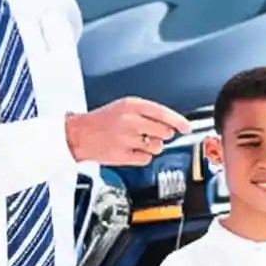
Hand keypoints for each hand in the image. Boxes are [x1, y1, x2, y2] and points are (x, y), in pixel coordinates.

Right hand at [65, 96, 190, 165]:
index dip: (178, 121)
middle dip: (162, 134)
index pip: (162, 113)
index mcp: (131, 106)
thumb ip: (147, 113)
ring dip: (152, 146)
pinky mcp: (123, 155)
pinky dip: (141, 156)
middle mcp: (130, 121)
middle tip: (151, 133)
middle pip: (164, 131)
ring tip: (137, 141)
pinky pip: (146, 159)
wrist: (78, 134)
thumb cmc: (102, 121)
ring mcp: (126, 139)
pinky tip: (130, 150)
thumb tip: (171, 124)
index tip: (186, 127)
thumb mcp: (123, 107)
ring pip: (157, 147)